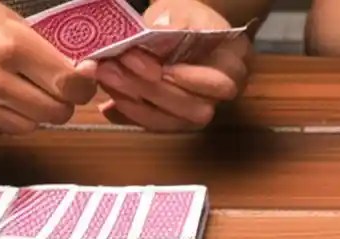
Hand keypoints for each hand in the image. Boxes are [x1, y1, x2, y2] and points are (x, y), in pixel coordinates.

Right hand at [0, 0, 96, 133]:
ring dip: (36, 114)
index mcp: (9, 45)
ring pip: (31, 127)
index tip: (84, 77)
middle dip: (64, 102)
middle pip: (56, 113)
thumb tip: (81, 70)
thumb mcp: (3, 16)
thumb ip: (43, 46)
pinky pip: (0, 131)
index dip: (84, 85)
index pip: (70, 84)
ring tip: (25, 91)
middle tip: (58, 88)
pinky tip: (0, 98)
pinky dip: (8, 119)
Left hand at [97, 0, 250, 130]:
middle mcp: (220, 96)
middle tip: (116, 68)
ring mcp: (198, 111)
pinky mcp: (176, 121)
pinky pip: (154, 126)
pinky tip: (108, 101)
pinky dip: (128, 114)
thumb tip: (154, 36)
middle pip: (196, 110)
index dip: (190, 80)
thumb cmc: (185, 18)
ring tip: (107, 77)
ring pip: (173, 122)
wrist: (182, 28)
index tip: (162, 68)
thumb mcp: (181, 12)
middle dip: (154, 91)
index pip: (221, 84)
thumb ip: (172, 25)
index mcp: (232, 65)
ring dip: (136, 104)